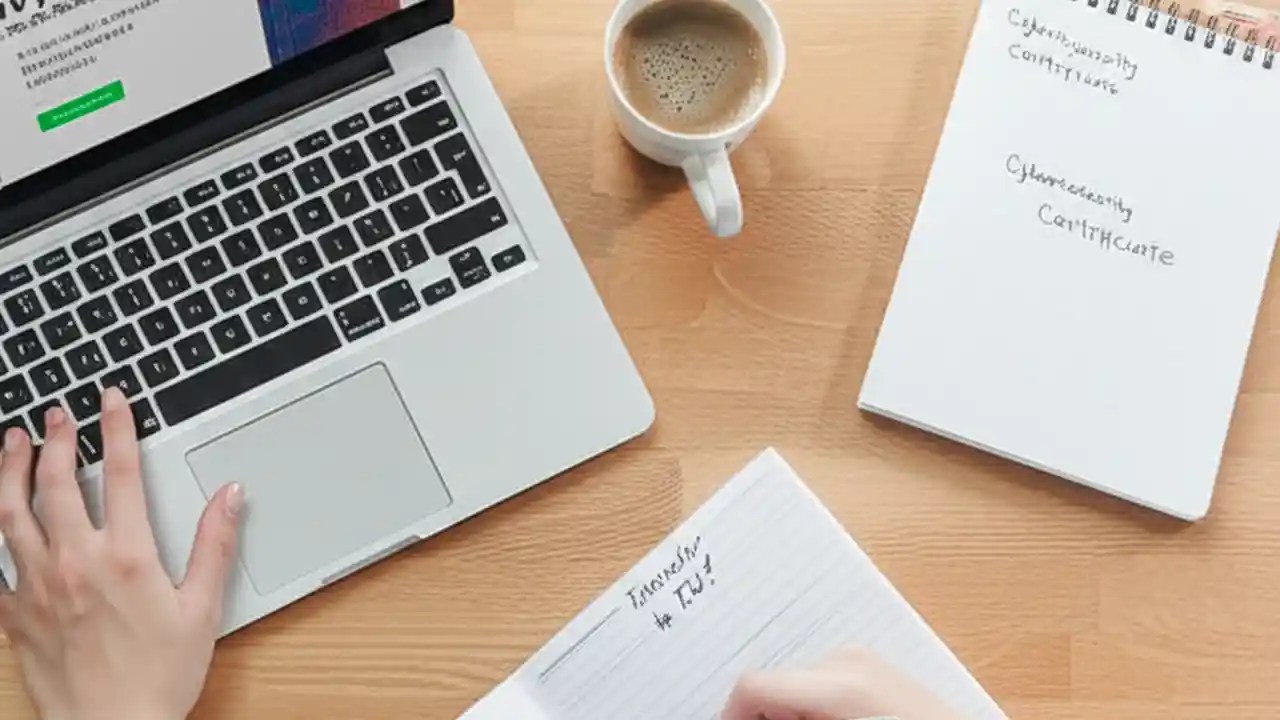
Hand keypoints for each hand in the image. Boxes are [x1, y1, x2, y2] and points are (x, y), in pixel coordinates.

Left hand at [0, 389, 243, 719]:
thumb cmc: (160, 677)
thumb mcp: (202, 609)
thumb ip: (215, 544)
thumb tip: (230, 495)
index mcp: (126, 557)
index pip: (123, 474)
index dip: (117, 429)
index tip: (112, 399)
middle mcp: (75, 563)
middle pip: (57, 483)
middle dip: (58, 440)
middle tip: (57, 414)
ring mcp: (37, 587)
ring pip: (11, 513)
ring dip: (11, 471)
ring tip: (13, 443)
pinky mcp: (14, 614)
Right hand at [721, 646, 964, 719]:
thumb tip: (740, 719)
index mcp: (837, 681)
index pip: (752, 686)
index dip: (729, 716)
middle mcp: (847, 658)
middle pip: (773, 686)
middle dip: (762, 718)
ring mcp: (863, 660)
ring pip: (796, 686)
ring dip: (787, 715)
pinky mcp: (875, 669)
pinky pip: (822, 686)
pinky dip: (811, 709)